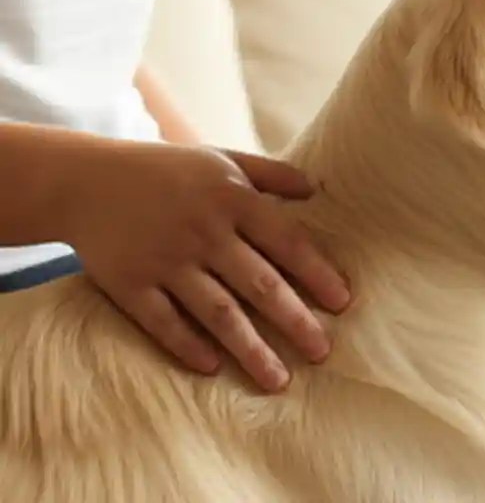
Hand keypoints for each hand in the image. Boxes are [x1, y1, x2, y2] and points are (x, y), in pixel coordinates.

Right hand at [67, 142, 349, 391]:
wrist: (86, 180)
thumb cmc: (168, 172)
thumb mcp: (222, 160)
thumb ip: (272, 174)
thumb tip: (320, 190)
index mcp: (231, 199)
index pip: (286, 241)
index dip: (317, 273)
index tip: (342, 303)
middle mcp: (203, 231)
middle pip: (259, 284)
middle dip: (294, 320)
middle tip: (323, 352)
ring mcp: (165, 260)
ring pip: (217, 312)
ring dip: (250, 348)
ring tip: (278, 379)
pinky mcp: (129, 283)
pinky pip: (163, 322)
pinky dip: (187, 345)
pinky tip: (212, 368)